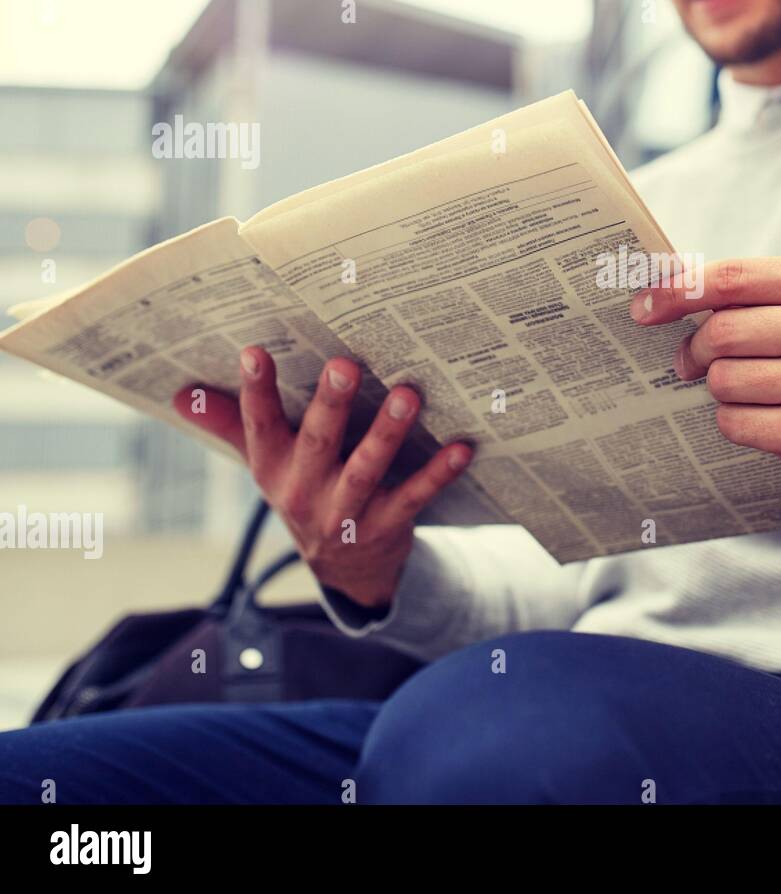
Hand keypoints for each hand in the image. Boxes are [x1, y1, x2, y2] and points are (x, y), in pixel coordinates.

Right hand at [172, 345, 473, 607]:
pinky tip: (462, 447)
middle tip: (344, 364)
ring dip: (387, 433)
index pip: (259, 425)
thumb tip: (179, 392)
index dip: (255, 390)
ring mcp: (346, 511)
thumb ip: (231, 424)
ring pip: (366, 469)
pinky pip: (414, 496)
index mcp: (273, 468)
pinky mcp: (387, 525)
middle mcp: (305, 490)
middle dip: (330, 405)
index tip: (254, 350)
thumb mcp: (265, 463)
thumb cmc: (304, 491)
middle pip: (316, 443)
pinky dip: (438, 472)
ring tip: (408, 395)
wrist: (344, 570)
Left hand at [631, 257, 780, 508]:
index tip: (643, 308)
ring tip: (741, 391)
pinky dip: (734, 422)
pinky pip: (733, 422)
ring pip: (723, 379)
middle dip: (695, 349)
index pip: (731, 278)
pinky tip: (760, 419)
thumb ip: (749, 293)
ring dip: (718, 389)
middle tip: (692, 361)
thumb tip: (664, 284)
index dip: (677, 292)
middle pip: (721, 331)